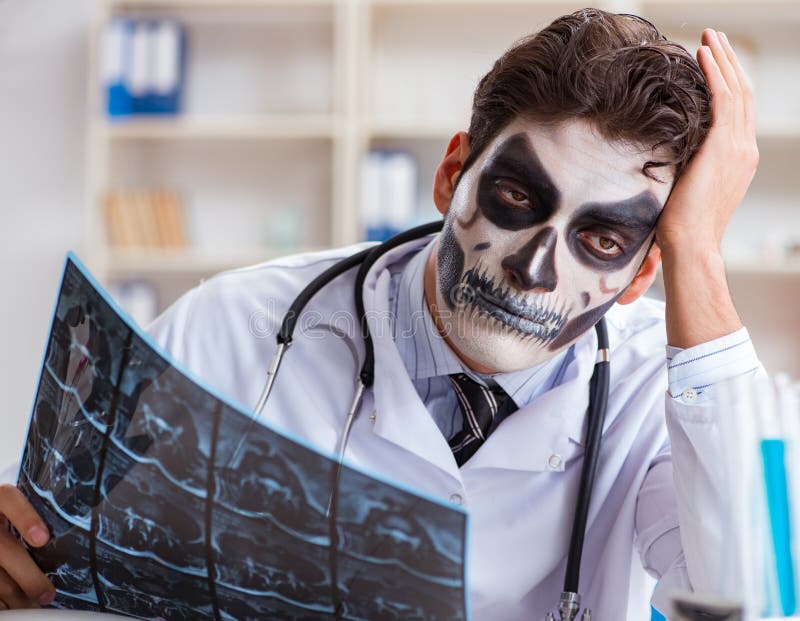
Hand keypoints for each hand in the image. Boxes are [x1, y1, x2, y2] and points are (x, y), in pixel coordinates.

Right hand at [0, 484, 55, 608]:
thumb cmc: (13, 511)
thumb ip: (45, 510)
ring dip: (14, 595)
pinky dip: (1, 601)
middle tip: (48, 594)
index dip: (25, 517)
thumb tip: (87, 529)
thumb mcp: (24, 503)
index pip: (8, 498)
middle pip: (3, 547)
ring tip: (35, 605)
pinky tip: (15, 605)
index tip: (42, 539)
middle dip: (27, 575)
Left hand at [658, 29, 757, 347]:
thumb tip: (659, 155)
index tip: (710, 63)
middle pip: (743, 93)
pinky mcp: (725, 145)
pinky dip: (715, 73)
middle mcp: (744, 149)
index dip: (726, 83)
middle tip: (714, 39)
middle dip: (728, 63)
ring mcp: (739, 147)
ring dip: (722, 60)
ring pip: (737, 90)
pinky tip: (702, 54)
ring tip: (708, 38)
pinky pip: (724, 98)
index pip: (737, 111)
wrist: (689, 243)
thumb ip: (682, 167)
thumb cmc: (679, 226)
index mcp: (738, 160)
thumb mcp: (683, 188)